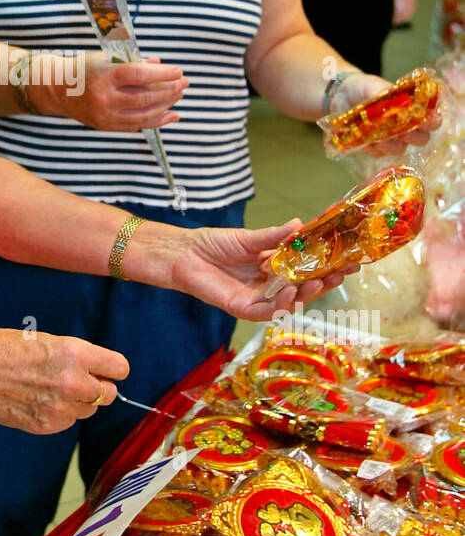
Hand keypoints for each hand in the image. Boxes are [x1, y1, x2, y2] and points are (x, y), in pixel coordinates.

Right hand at [0, 328, 129, 433]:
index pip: (119, 368)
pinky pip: (67, 422)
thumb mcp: (46, 340)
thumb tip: (93, 369)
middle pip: (109, 394)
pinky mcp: (46, 425)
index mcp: (74, 353)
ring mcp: (60, 407)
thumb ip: (74, 356)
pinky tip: (41, 401)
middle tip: (80, 381)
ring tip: (53, 390)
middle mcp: (72, 382)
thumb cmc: (2, 348)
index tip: (108, 370)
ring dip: (79, 402)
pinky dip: (61, 414)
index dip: (113, 369)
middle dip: (98, 387)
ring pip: (88, 410)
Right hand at [50, 52, 188, 130]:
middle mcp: (105, 98)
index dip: (162, 74)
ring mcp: (106, 116)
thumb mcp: (106, 59)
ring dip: (167, 105)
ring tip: (179, 94)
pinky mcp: (107, 126)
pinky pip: (138, 125)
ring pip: (145, 114)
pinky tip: (172, 114)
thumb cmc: (84, 70)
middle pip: (146, 97)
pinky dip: (157, 120)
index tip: (178, 71)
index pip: (139, 75)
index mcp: (104, 76)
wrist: (57, 90)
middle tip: (184, 82)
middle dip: (170, 90)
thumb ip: (132, 63)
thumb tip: (159, 65)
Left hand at [126, 219, 348, 321]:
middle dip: (325, 282)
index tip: (349, 259)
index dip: (327, 265)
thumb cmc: (215, 244)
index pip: (306, 268)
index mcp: (274, 266)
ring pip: (289, 302)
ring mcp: (258, 298)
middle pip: (303, 288)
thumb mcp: (250, 238)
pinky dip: (281, 304)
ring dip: (307, 294)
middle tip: (342, 273)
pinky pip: (267, 311)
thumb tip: (300, 224)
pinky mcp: (243, 309)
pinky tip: (290, 292)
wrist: (185, 254)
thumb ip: (275, 236)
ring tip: (320, 281)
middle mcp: (270, 285)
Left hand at [333, 71, 441, 156]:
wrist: (341, 95)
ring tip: (377, 135)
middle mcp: (405, 127)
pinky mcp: (374, 148)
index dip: (432, 123)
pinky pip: (378, 154)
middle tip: (401, 131)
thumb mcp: (376, 86)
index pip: (431, 120)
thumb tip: (399, 105)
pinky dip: (371, 147)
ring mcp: (390, 139)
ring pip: (399, 149)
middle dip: (413, 137)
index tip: (428, 122)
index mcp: (412, 110)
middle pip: (421, 140)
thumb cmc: (364, 88)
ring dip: (390, 144)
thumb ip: (389, 96)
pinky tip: (363, 139)